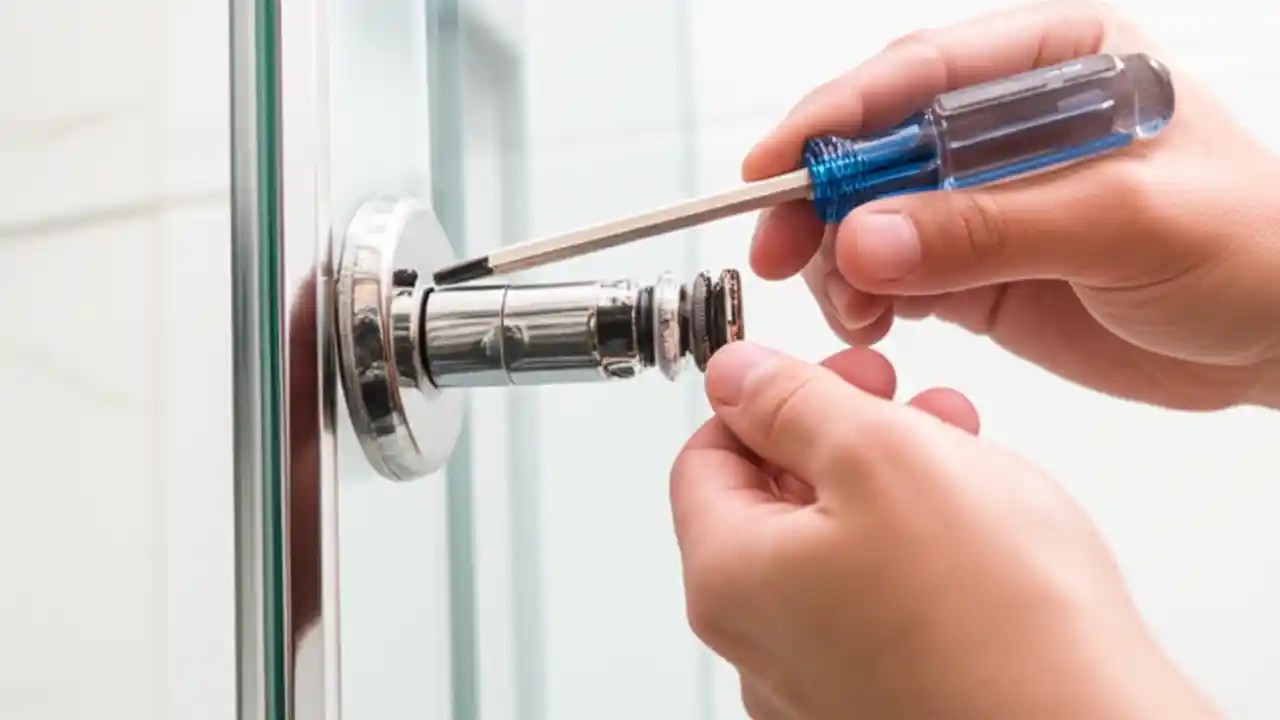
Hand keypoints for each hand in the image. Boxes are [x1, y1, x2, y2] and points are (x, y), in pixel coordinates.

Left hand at [671, 341, 1215, 718]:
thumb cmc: (998, 623)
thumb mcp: (880, 456)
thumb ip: (791, 402)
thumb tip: (736, 376)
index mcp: (731, 581)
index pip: (704, 458)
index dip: (765, 399)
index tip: (830, 374)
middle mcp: (763, 646)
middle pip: (773, 502)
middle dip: (840, 431)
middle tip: (904, 400)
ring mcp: (823, 682)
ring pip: (833, 547)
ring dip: (888, 480)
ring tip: (960, 449)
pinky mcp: (887, 700)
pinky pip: (877, 602)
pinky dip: (915, 548)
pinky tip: (974, 526)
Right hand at [746, 0, 1279, 410]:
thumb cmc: (1250, 248)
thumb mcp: (1124, 222)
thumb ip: (989, 227)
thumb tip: (865, 239)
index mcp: (1054, 63)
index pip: (920, 72)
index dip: (837, 115)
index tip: (777, 163)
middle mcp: (1006, 125)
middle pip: (877, 142)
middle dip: (820, 196)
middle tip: (778, 245)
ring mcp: (986, 197)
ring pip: (872, 213)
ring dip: (838, 258)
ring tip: (851, 307)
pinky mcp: (976, 264)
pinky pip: (894, 272)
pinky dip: (865, 297)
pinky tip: (873, 321)